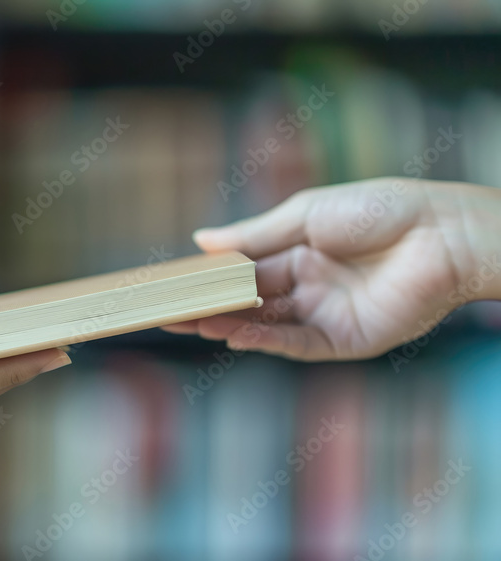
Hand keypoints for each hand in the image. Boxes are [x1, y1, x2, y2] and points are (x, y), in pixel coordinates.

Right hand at [162, 178, 500, 360]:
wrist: (441, 233)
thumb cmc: (379, 210)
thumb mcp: (305, 214)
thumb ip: (253, 236)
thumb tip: (201, 240)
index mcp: (299, 253)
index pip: (242, 271)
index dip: (207, 279)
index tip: (171, 284)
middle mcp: (308, 287)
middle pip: (247, 302)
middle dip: (207, 307)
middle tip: (165, 312)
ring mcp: (324, 316)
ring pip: (264, 325)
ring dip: (226, 325)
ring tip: (187, 323)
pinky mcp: (344, 341)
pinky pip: (294, 344)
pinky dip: (261, 341)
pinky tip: (230, 335)